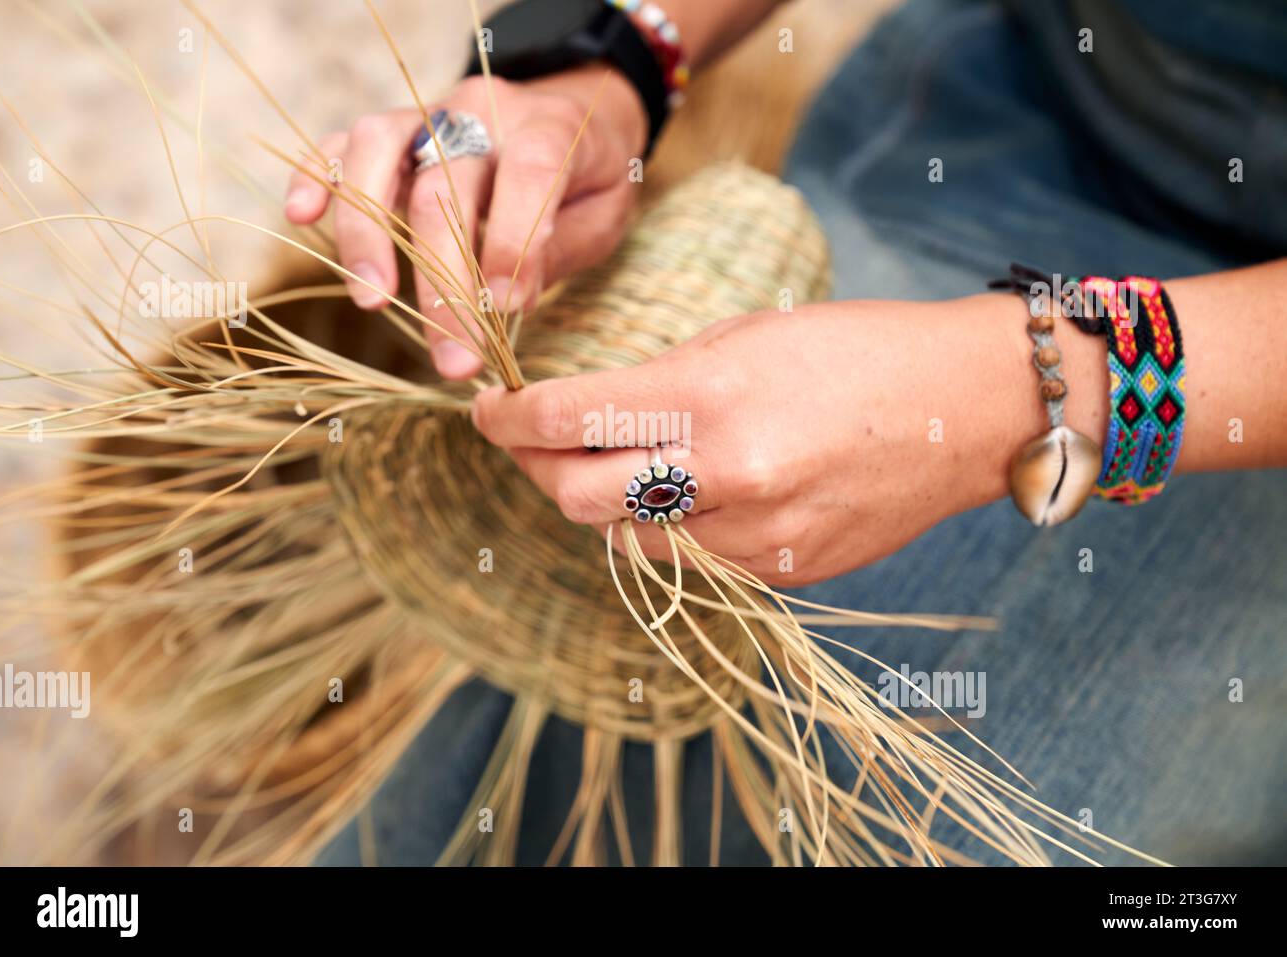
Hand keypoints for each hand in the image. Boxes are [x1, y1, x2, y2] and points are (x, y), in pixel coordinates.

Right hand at [285, 64, 647, 379]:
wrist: (571, 110)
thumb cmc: (585, 176)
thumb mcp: (601, 214)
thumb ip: (556, 250)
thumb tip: (506, 302)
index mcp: (547, 129)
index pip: (527, 174)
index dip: (513, 242)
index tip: (504, 310)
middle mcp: (481, 113)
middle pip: (444, 187)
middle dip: (443, 283)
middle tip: (450, 359)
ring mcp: (429, 115)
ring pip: (379, 151)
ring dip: (368, 230)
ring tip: (371, 300)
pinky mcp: (392, 131)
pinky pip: (340, 141)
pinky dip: (316, 175)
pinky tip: (302, 217)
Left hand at [472, 295, 1107, 584]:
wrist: (966, 409)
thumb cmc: (856, 350)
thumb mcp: (743, 337)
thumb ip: (656, 384)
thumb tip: (580, 416)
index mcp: (712, 397)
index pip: (565, 420)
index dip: (507, 418)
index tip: (487, 410)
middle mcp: (726, 476)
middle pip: (574, 499)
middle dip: (535, 468)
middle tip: (530, 443)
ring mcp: (755, 536)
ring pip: (627, 538)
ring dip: (600, 501)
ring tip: (613, 463)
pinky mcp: (780, 572)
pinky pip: (689, 562)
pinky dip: (666, 528)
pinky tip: (685, 491)